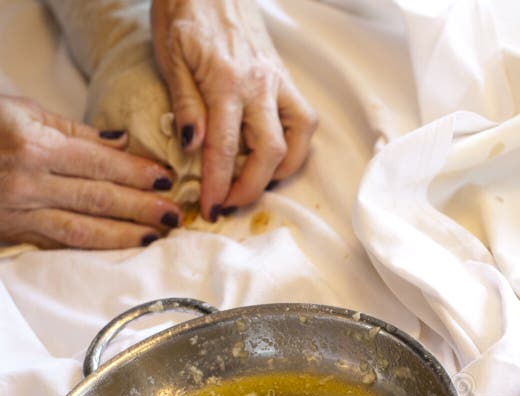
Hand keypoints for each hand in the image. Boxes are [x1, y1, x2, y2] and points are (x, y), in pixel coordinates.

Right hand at [0, 95, 182, 248]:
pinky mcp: (14, 233)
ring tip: (157, 235)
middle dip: (142, 207)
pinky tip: (121, 247)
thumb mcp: (19, 113)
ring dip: (126, 234)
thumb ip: (74, 130)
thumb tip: (122, 141)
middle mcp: (26, 180)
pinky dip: (96, 247)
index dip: (137, 172)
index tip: (167, 178)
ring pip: (83, 228)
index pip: (99, 162)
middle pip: (98, 198)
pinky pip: (63, 243)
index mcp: (31, 143)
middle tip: (175, 214)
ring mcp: (19, 211)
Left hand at [150, 0, 317, 220]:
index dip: (217, 184)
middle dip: (251, 188)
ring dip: (280, 172)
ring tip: (255, 184)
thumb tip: (195, 147)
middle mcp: (261, 84)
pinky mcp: (287, 80)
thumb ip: (186, 105)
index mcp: (227, 80)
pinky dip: (295, 147)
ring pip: (298, 141)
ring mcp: (279, 82)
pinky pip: (303, 122)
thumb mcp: (171, 58)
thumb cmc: (184, 14)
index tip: (210, 208)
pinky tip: (275, 156)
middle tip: (230, 204)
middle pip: (270, 153)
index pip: (225, 147)